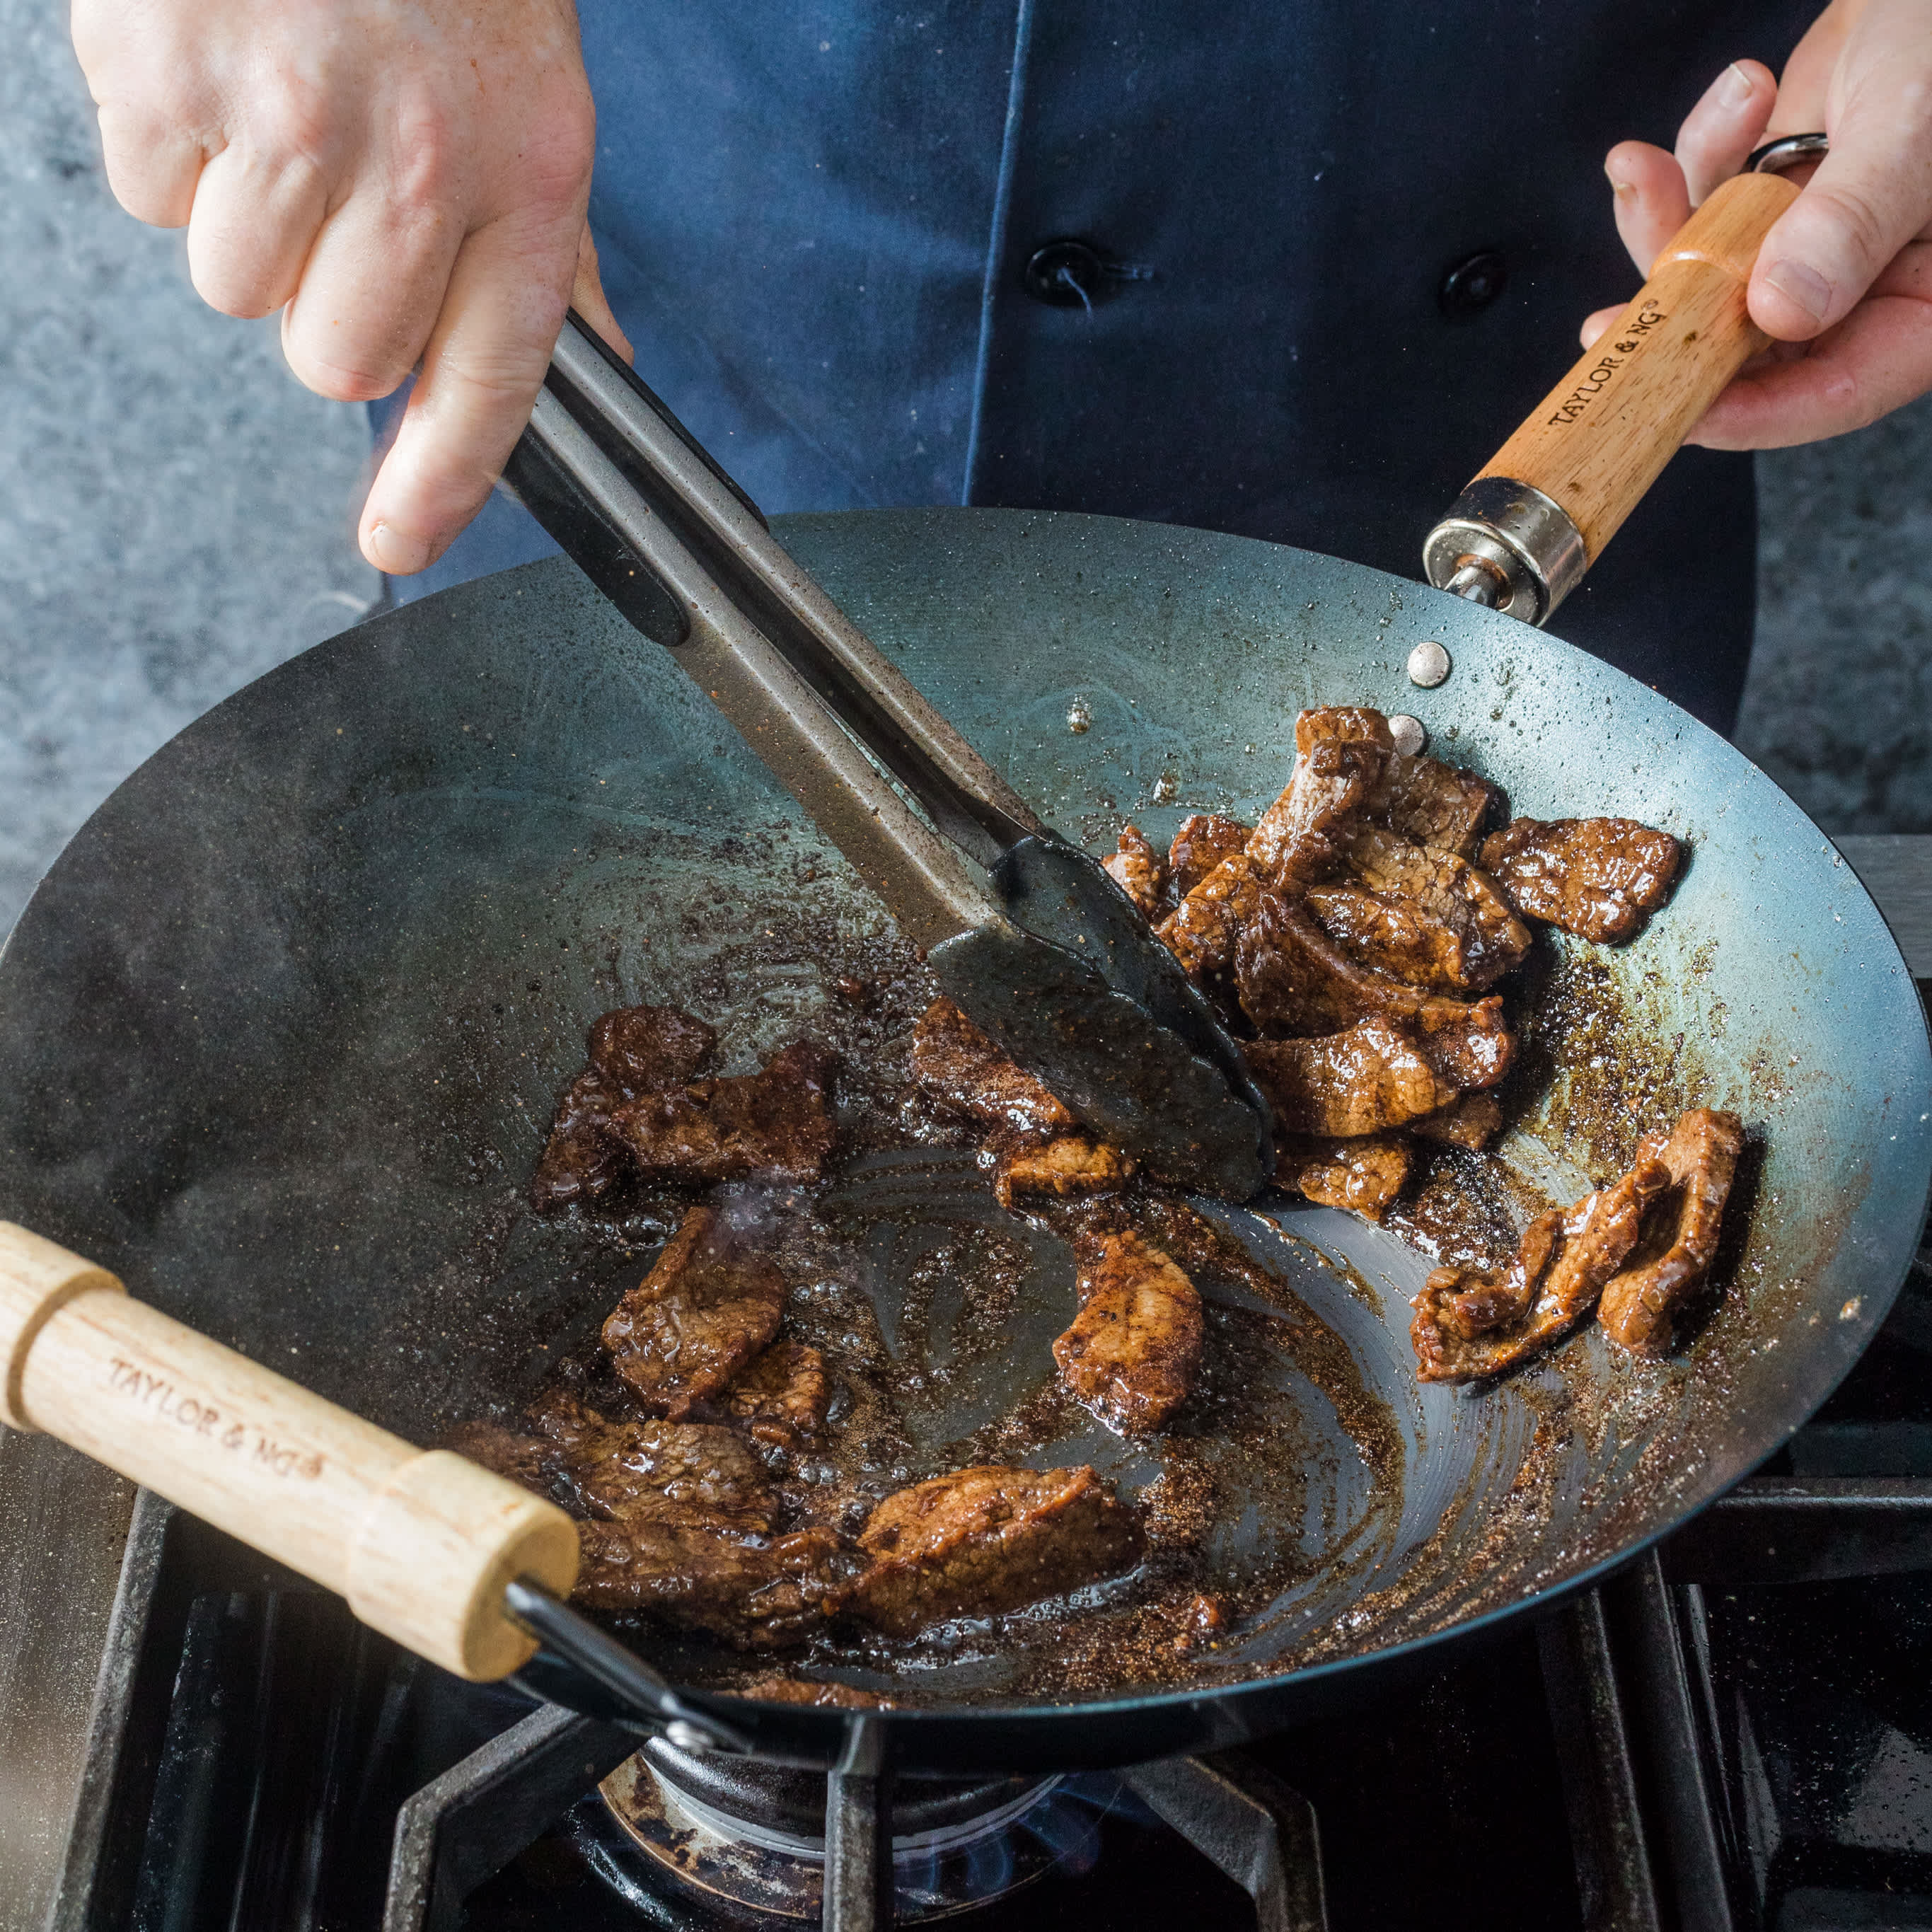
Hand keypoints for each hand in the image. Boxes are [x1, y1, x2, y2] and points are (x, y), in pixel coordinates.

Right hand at [72, 0, 630, 573]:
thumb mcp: (534, 95)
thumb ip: (555, 244)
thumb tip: (599, 358)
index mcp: (526, 172)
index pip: (494, 379)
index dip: (441, 481)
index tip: (399, 542)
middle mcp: (419, 161)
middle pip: (340, 359)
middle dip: (322, 303)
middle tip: (331, 192)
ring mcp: (292, 119)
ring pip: (234, 289)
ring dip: (241, 218)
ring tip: (275, 101)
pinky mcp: (175, 76)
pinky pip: (152, 198)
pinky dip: (170, 146)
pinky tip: (217, 65)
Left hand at [1582, 0, 1931, 447]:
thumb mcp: (1911, 130)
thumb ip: (1849, 220)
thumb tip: (1781, 310)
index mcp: (1924, 306)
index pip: (1833, 392)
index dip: (1748, 414)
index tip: (1674, 414)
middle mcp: (1868, 289)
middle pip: (1751, 350)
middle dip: (1674, 323)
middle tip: (1605, 324)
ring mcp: (1816, 247)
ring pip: (1713, 279)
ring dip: (1669, 223)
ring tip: (1650, 164)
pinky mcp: (1779, 200)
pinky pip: (1712, 206)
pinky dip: (1700, 157)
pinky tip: (1742, 95)